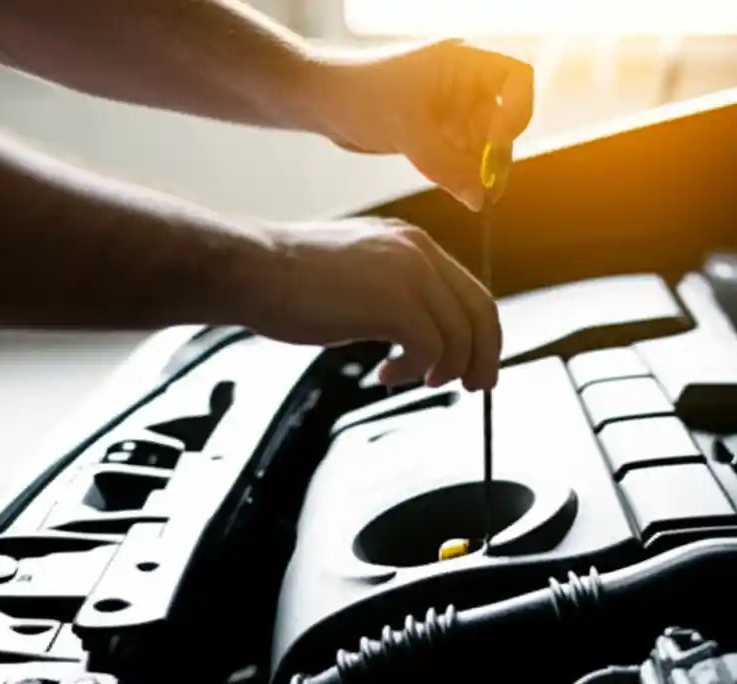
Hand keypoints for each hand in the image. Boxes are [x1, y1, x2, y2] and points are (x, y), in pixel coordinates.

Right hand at [247, 217, 499, 390]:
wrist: (252, 269)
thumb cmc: (290, 278)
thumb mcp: (359, 273)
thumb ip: (394, 290)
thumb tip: (420, 331)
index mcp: (412, 243)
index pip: (470, 290)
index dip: (481, 333)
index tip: (476, 363)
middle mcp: (419, 252)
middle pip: (480, 312)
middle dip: (484, 356)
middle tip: (476, 387)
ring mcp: (410, 275)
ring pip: (460, 335)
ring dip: (444, 368)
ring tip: (417, 381)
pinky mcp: (395, 304)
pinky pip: (431, 349)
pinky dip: (416, 371)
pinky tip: (386, 375)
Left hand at [315, 40, 533, 210]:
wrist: (321, 101)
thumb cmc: (360, 97)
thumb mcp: (409, 134)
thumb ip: (448, 168)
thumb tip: (481, 201)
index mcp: (463, 62)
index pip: (517, 79)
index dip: (518, 112)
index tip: (498, 142)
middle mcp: (464, 81)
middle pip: (504, 119)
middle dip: (497, 155)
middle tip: (488, 192)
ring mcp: (452, 106)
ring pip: (485, 142)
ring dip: (481, 170)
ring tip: (472, 196)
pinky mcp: (438, 128)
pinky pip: (464, 154)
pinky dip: (464, 172)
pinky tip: (458, 188)